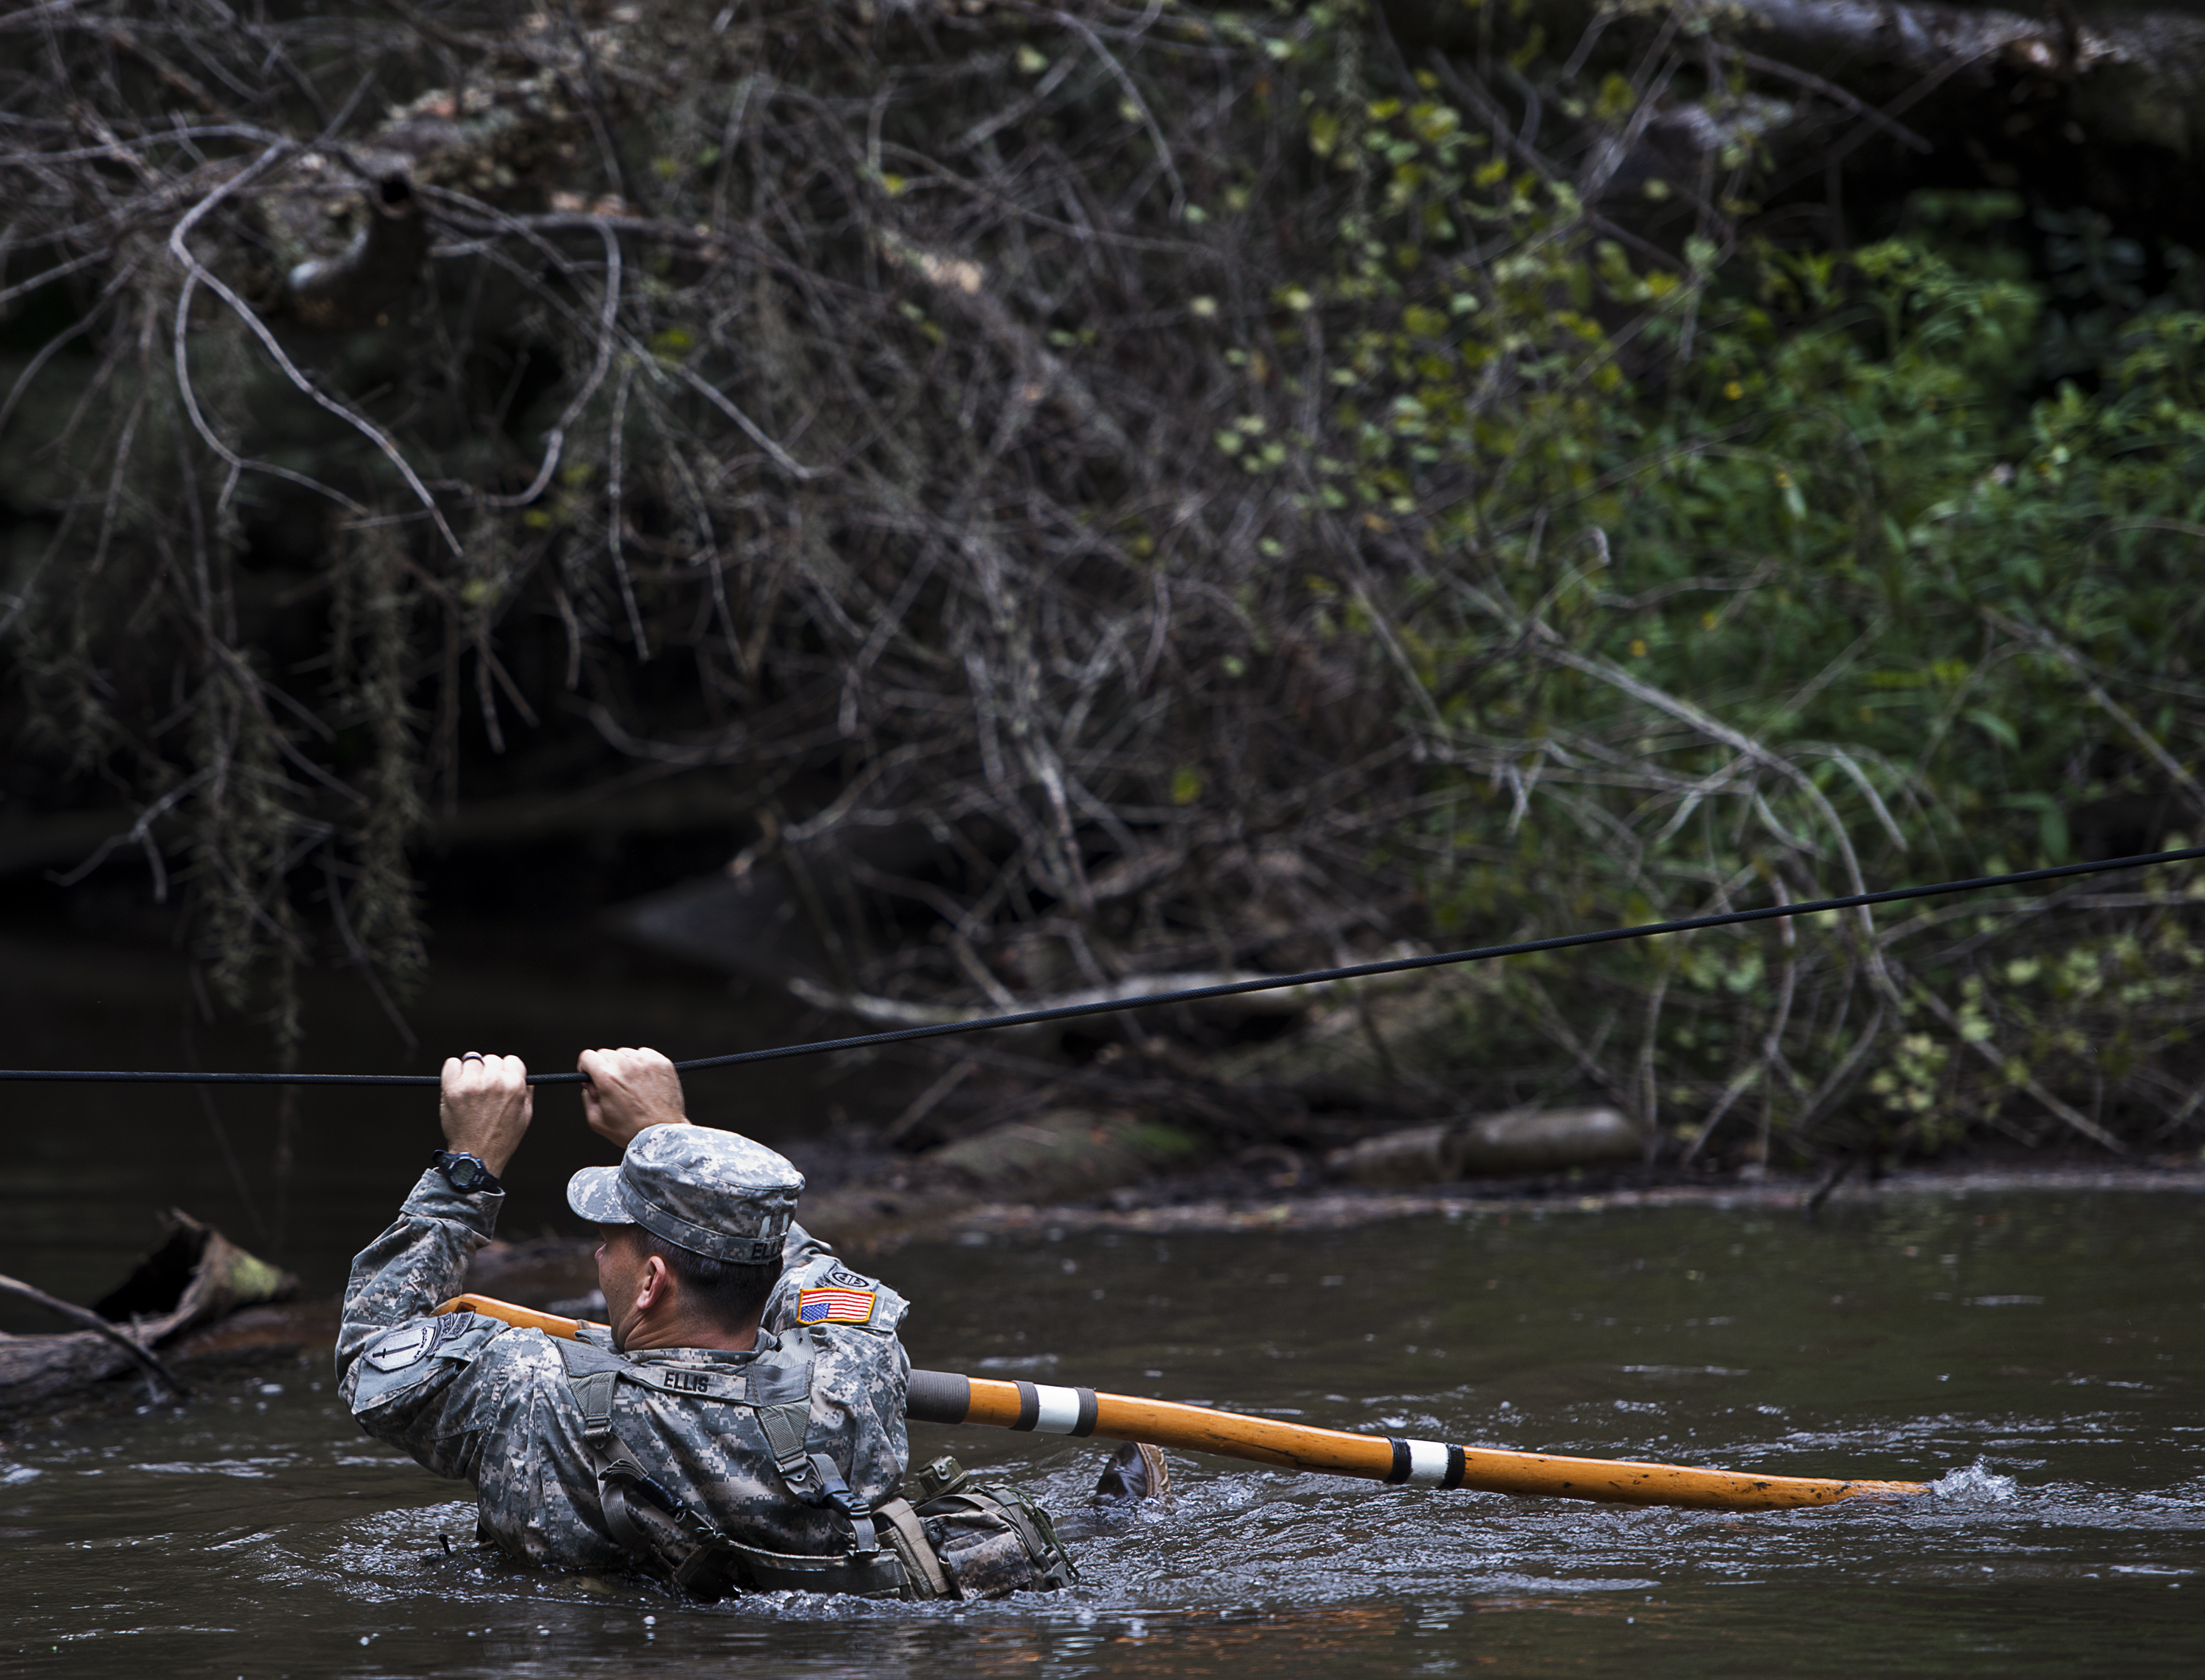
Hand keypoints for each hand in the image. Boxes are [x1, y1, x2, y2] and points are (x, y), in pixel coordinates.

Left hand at [438, 1053, 533, 1175]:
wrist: (476, 1157)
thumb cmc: (501, 1140)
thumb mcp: (525, 1116)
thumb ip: (526, 1093)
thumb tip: (525, 1078)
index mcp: (514, 1086)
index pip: (512, 1060)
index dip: (507, 1070)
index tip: (501, 1078)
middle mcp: (494, 1081)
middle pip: (491, 1059)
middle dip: (489, 1071)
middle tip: (484, 1087)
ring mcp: (472, 1084)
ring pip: (472, 1060)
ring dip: (471, 1071)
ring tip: (470, 1088)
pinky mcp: (452, 1089)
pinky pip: (452, 1064)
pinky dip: (454, 1071)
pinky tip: (457, 1084)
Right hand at [578, 1046, 688, 1150]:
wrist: (661, 1134)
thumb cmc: (630, 1130)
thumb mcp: (596, 1120)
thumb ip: (587, 1097)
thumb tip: (589, 1084)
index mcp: (608, 1078)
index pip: (588, 1056)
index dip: (586, 1067)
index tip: (592, 1076)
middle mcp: (627, 1066)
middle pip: (606, 1054)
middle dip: (605, 1068)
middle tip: (613, 1086)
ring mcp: (647, 1062)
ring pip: (626, 1053)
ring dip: (625, 1065)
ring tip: (631, 1085)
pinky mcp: (662, 1063)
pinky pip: (645, 1054)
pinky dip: (642, 1064)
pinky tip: (644, 1080)